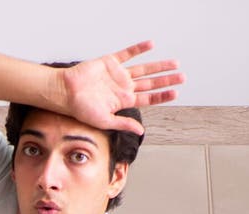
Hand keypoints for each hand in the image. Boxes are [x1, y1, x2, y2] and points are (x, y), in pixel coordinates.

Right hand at [59, 40, 184, 134]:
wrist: (66, 92)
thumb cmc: (81, 109)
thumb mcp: (104, 121)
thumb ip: (124, 124)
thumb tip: (141, 132)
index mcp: (123, 102)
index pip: (148, 98)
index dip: (162, 96)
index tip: (176, 94)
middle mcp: (123, 87)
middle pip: (150, 83)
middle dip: (166, 80)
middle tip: (182, 77)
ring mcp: (117, 74)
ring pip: (143, 69)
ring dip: (159, 66)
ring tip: (174, 63)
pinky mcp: (110, 62)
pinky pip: (127, 54)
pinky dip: (138, 49)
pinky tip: (151, 45)